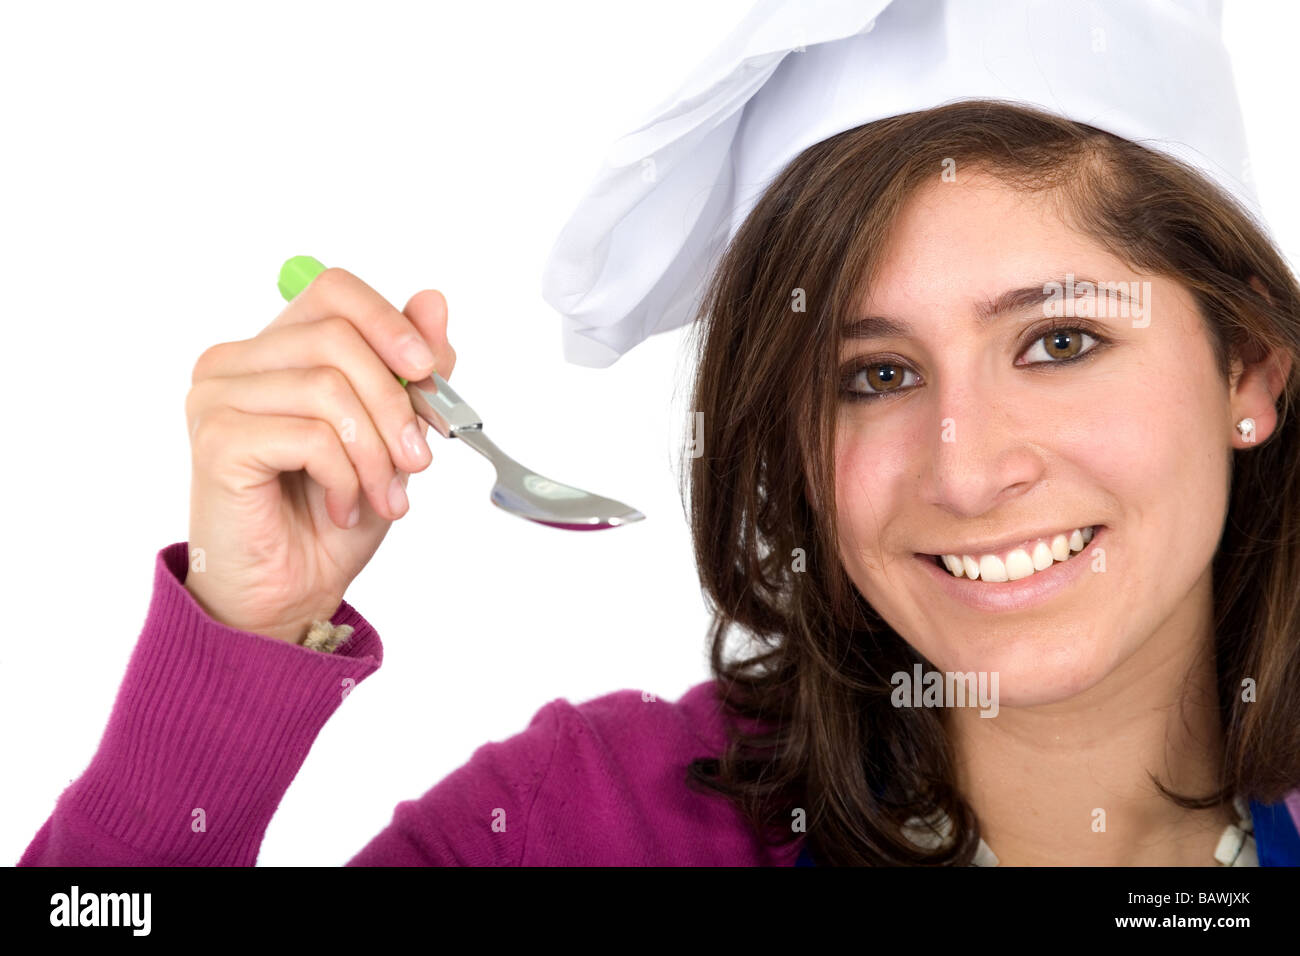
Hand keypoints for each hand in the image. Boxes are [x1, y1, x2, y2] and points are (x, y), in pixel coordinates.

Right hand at [182, 267, 456, 642]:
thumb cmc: (331, 516)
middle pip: (336, 336)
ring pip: (327, 386)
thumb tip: (433, 301)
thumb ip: (408, 369)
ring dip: (374, 451)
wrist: (290, 593)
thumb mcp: (390, 434)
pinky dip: (345, 477)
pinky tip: (342, 507)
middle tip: (416, 461)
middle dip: (394, 403)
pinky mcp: (217, 440)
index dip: (389, 321)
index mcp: (275, 351)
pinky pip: (309, 436)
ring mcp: (217, 397)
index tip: (428, 369)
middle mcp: (234, 363)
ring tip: (383, 496)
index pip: (333, 291)